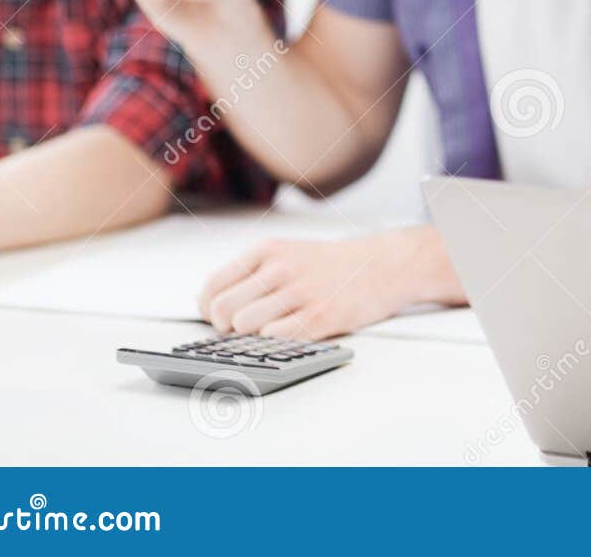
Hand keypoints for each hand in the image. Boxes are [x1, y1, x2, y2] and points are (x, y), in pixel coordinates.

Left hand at [197, 226, 465, 339]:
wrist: (381, 265)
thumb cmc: (331, 265)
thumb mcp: (287, 253)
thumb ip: (252, 273)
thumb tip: (213, 306)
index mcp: (268, 250)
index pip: (213, 286)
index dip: (208, 309)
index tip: (216, 317)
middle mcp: (280, 268)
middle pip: (224, 310)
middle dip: (226, 326)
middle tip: (241, 328)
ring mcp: (301, 292)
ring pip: (246, 325)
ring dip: (251, 334)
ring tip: (270, 328)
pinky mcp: (320, 316)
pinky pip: (276, 337)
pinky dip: (276, 340)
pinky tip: (289, 331)